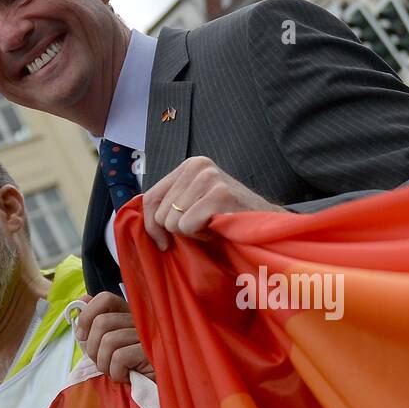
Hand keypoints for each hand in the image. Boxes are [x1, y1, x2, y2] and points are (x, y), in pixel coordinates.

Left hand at [75, 292, 155, 382]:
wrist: (151, 390)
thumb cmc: (129, 367)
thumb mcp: (109, 345)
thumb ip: (95, 324)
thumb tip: (80, 303)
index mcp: (129, 314)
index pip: (105, 299)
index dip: (87, 315)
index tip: (83, 336)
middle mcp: (139, 320)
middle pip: (102, 322)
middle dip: (93, 348)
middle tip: (102, 362)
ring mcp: (147, 335)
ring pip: (108, 341)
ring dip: (104, 364)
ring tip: (116, 371)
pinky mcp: (151, 352)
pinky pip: (119, 357)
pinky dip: (116, 372)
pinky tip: (127, 376)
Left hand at [142, 156, 285, 250]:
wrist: (266, 225)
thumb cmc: (228, 219)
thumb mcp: (194, 204)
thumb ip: (170, 204)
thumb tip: (142, 222)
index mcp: (190, 165)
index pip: (150, 197)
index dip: (152, 225)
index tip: (163, 242)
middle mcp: (198, 166)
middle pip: (160, 213)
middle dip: (179, 229)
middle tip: (204, 226)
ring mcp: (209, 178)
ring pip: (172, 222)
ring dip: (193, 233)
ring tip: (213, 225)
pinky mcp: (219, 194)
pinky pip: (187, 226)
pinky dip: (202, 236)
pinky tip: (218, 228)